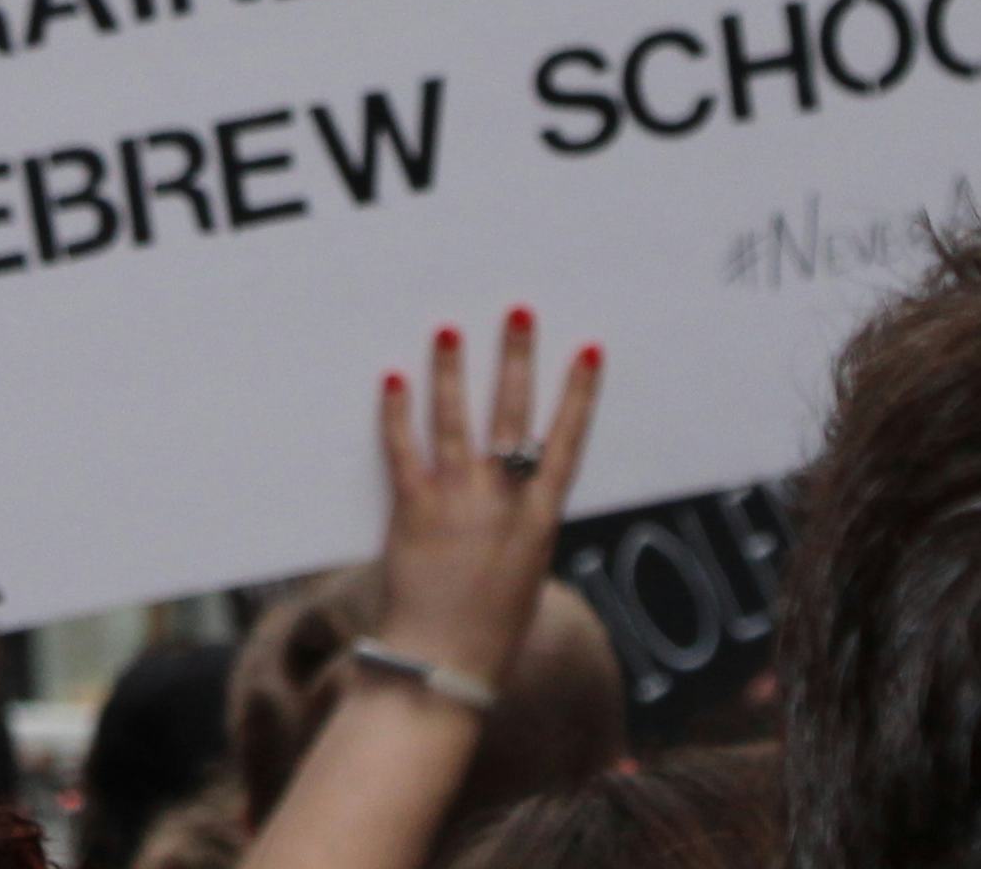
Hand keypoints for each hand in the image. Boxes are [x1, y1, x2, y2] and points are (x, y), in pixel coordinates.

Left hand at [367, 309, 600, 692]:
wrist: (444, 669)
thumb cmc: (490, 634)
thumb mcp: (526, 576)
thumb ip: (521, 528)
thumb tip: (517, 496)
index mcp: (540, 519)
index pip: (567, 441)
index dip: (579, 394)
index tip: (588, 351)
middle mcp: (502, 502)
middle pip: (514, 415)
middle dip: (517, 358)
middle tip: (518, 311)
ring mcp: (456, 503)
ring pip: (455, 420)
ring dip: (451, 370)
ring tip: (449, 327)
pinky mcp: (411, 511)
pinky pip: (402, 451)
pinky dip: (396, 413)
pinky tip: (392, 379)